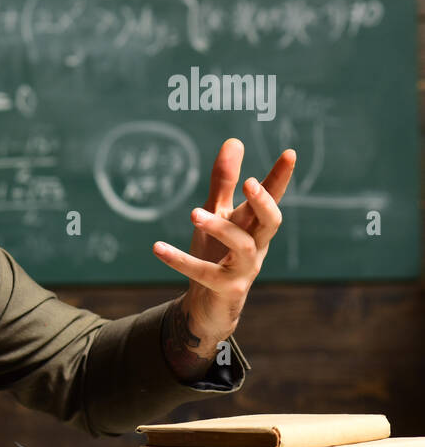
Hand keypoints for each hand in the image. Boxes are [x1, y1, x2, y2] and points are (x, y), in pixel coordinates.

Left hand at [153, 139, 296, 376]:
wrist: (208, 305)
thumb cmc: (215, 253)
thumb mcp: (218, 213)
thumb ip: (224, 181)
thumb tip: (234, 141)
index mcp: (254, 226)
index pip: (272, 199)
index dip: (280, 178)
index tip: (289, 153)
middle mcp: (256, 246)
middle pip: (271, 222)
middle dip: (264, 202)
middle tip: (249, 182)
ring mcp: (243, 269)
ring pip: (242, 245)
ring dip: (220, 227)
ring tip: (194, 213)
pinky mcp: (224, 288)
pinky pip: (204, 273)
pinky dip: (180, 260)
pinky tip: (157, 248)